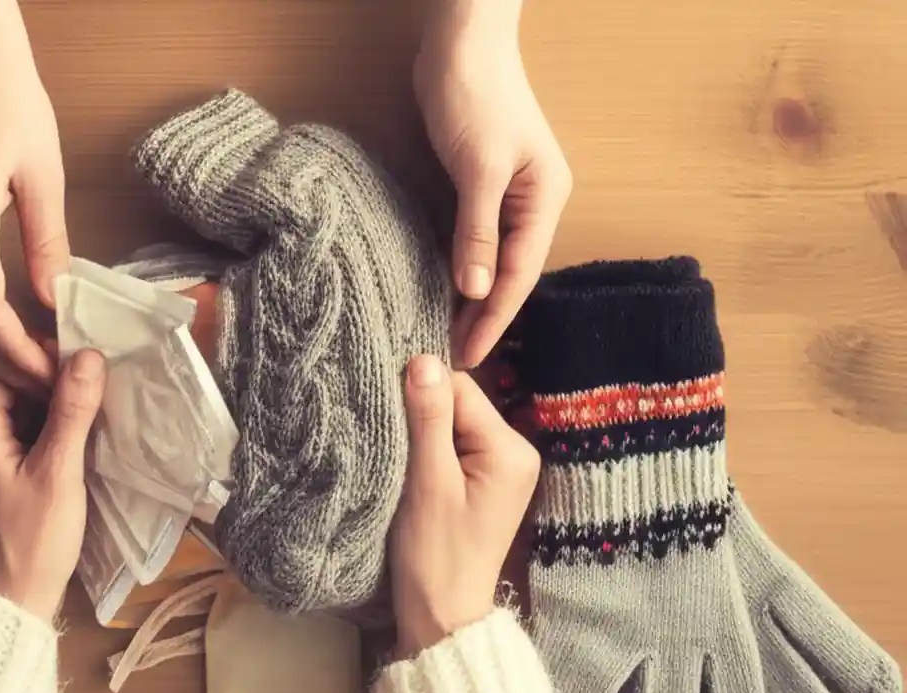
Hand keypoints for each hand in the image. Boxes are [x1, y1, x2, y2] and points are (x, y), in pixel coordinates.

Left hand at [0, 349, 105, 618]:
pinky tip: (76, 430)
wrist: (16, 600)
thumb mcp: (59, 471)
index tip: (78, 354)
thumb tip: (87, 355)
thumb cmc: (35, 538)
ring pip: (15, 414)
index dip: (36, 358)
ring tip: (91, 397)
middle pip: (7, 390)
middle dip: (47, 380)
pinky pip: (19, 438)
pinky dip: (45, 429)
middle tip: (92, 374)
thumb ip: (71, 412)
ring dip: (49, 405)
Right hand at [390, 354, 539, 655]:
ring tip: (402, 463)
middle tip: (394, 448)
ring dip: (424, 435)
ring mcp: (503, 467)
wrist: (443, 614)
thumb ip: (429, 419)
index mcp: (511, 449)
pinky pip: (455, 445)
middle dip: (423, 416)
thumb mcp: (428, 482)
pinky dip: (430, 451)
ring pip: (453, 423)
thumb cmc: (434, 554)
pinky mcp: (485, 480)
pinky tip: (413, 471)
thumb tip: (423, 358)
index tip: (390, 422)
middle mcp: (517, 450)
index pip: (460, 389)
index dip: (420, 397)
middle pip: (460, 404)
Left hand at [415, 0, 571, 366]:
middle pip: (507, 274)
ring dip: (468, 297)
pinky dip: (456, 267)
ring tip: (442, 335)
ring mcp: (505, 197)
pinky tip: (438, 290)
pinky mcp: (476, 187)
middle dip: (483, 317)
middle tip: (451, 359)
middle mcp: (532, 205)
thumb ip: (477, 229)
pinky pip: (469, 240)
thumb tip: (475, 289)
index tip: (468, 357)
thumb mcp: (479, 166)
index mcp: (545, 201)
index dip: (493, 319)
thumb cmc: (477, 95)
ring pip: (488, 260)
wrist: (460, 41)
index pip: (519, 275)